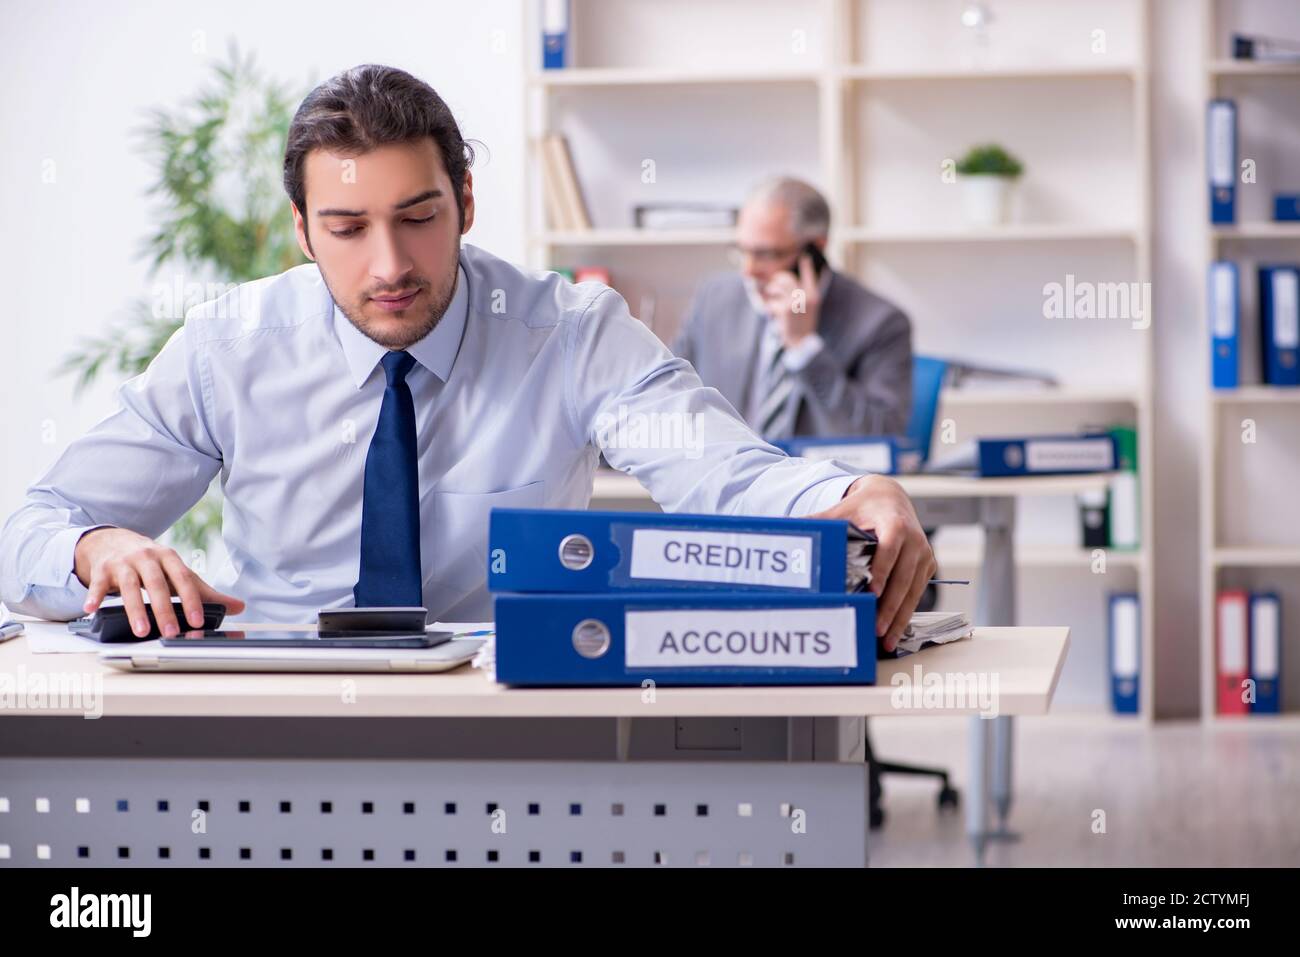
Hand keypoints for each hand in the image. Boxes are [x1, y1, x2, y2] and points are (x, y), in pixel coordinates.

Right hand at [74, 527, 245, 636]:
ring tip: (141, 630)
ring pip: (130, 587)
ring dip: (134, 610)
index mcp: (169, 557)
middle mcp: (146, 557)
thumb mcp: (176, 571)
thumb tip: (238, 607)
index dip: (192, 600)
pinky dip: (94, 597)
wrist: (112, 540)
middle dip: (164, 609)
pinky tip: (91, 610)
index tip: (198, 621)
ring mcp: (123, 563)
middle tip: (171, 632)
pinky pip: (98, 585)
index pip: (184, 579)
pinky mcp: (102, 570)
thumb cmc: (150, 561)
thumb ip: (204, 591)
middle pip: (157, 584)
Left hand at [760, 252, 820, 346]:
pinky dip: (770, 308)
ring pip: (777, 287)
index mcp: (814, 295)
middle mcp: (806, 296)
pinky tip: (773, 314)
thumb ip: (803, 295)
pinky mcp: (785, 309)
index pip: (809, 276)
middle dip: (778, 279)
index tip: (804, 257)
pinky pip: (771, 303)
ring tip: (770, 295)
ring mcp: (796, 301)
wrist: (802, 342)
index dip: (806, 266)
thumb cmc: (803, 325)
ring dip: (771, 291)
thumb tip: (789, 284)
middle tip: (773, 285)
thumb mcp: (809, 309)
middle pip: (787, 278)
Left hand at [810, 475, 935, 651]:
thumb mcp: (843, 510)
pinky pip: (917, 592)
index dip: (882, 572)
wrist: (891, 499)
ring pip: (913, 590)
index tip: (872, 594)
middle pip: (903, 577)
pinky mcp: (928, 566)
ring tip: (886, 640)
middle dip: (890, 606)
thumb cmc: (865, 508)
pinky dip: (906, 612)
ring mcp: (924, 555)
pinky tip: (895, 630)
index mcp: (894, 524)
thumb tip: (786, 526)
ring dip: (900, 617)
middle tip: (876, 628)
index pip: (889, 551)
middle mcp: (914, 540)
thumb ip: (819, 520)